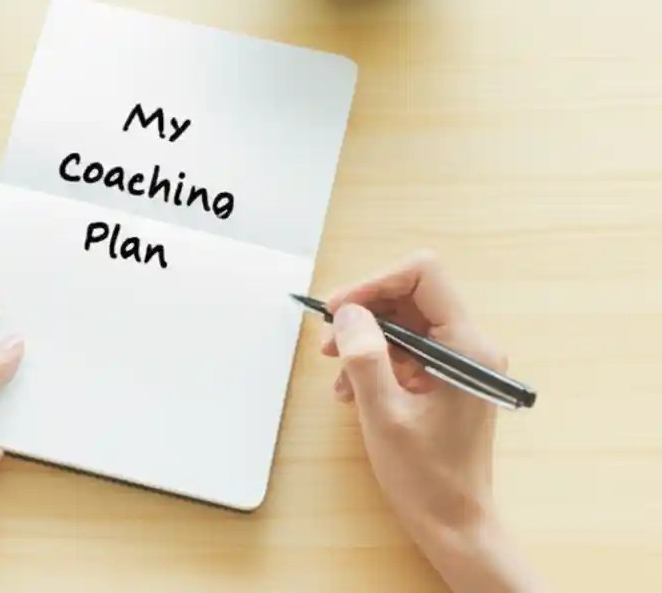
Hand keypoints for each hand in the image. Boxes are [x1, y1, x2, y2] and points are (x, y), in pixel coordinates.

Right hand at [323, 252, 546, 592]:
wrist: (453, 522)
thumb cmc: (426, 477)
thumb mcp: (384, 414)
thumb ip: (365, 357)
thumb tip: (348, 314)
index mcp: (466, 346)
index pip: (423, 275)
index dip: (375, 283)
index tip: (339, 309)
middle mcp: (470, 345)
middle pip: (410, 295)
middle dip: (364, 311)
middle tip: (328, 339)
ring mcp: (459, 361)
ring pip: (403, 321)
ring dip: (364, 339)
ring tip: (337, 373)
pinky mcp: (446, 377)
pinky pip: (405, 349)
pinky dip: (374, 360)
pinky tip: (353, 389)